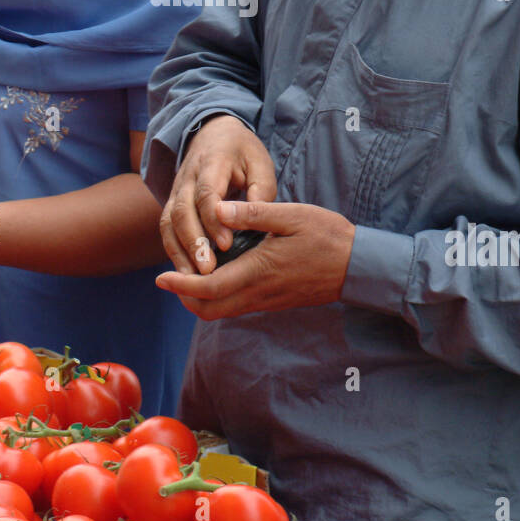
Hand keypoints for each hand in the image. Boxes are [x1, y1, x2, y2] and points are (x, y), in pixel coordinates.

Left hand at [156, 197, 354, 319]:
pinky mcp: (274, 301)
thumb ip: (252, 213)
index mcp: (258, 271)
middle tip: (170, 278)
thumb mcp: (291, 215)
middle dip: (185, 298)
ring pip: (223, 311)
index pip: (208, 288)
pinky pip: (238, 306)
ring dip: (201, 298)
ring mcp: (267, 301)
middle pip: (210, 310)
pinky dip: (220, 296)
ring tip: (189, 274)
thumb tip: (217, 209)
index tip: (160, 278)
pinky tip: (219, 274)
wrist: (359, 266)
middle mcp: (259, 292)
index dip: (180, 286)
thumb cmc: (327, 236)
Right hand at [159, 115, 276, 274]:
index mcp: (212, 163)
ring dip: (179, 251)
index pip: (207, 194)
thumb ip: (261, 190)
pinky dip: (173, 251)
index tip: (226, 245)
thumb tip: (256, 220)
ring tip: (193, 279)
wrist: (212, 134)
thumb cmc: (242, 152)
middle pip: (182, 211)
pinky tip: (185, 274)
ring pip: (169, 222)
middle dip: (193, 242)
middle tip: (208, 270)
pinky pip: (166, 228)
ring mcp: (176, 190)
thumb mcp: (260, 162)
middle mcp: (187, 178)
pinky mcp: (172, 203)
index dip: (213, 220)